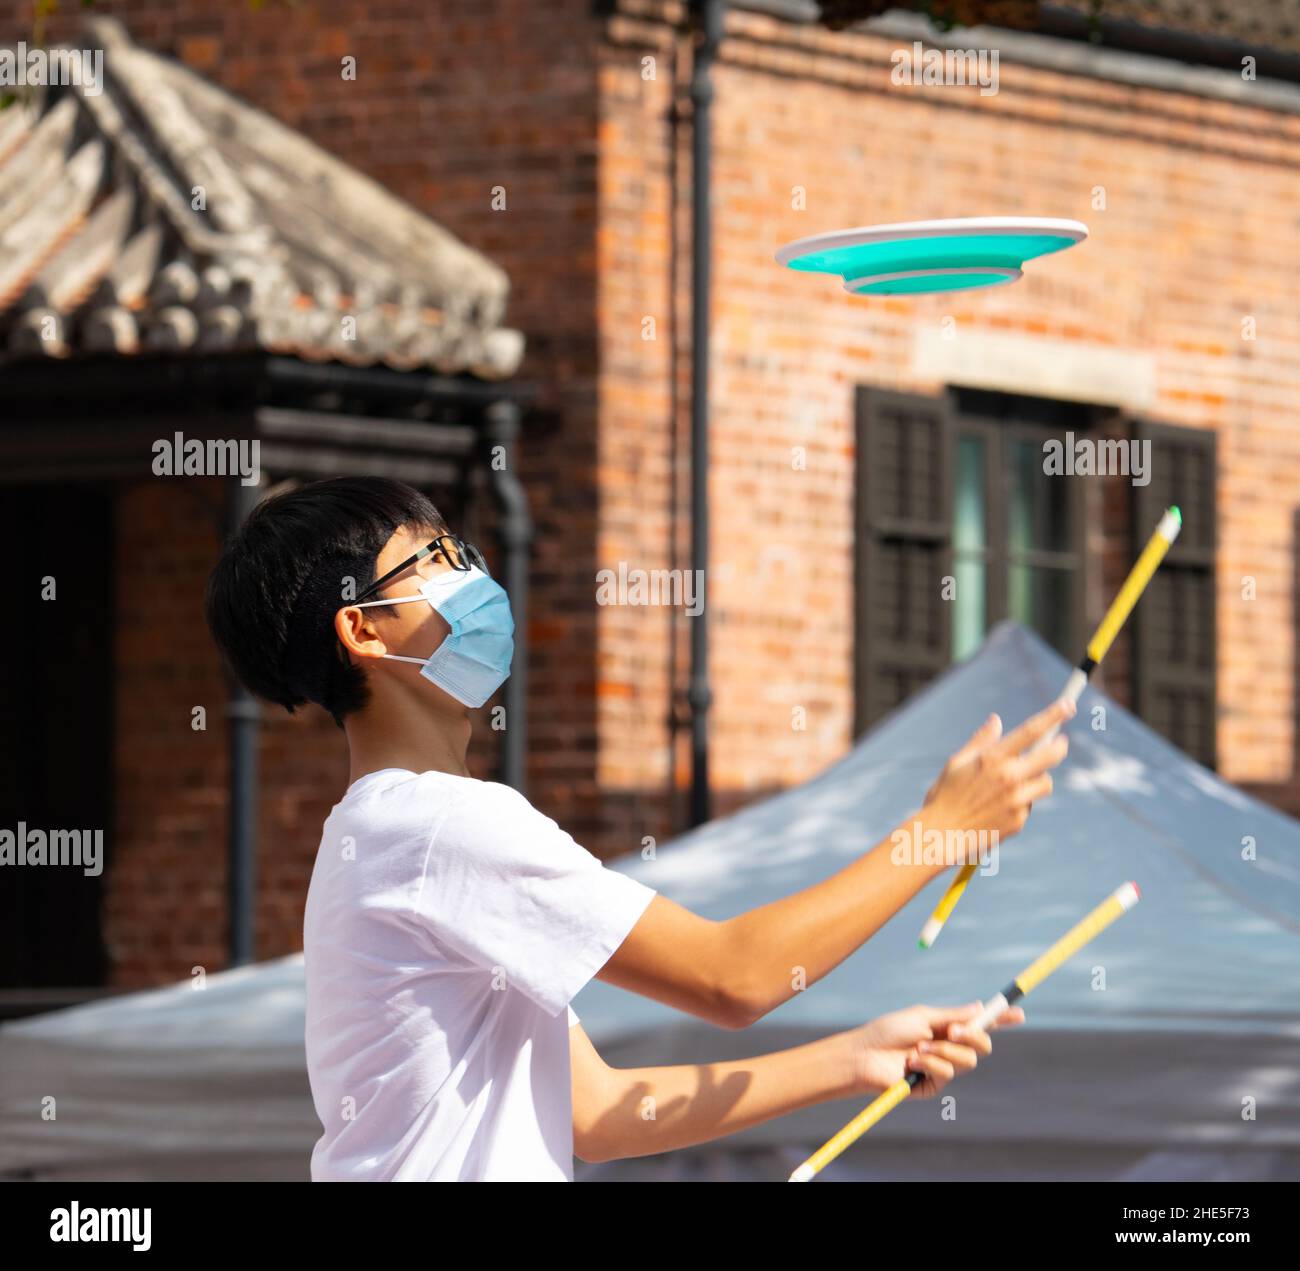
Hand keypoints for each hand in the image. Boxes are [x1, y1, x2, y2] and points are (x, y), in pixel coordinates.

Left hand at [841, 1002, 1024, 1097]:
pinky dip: (930, 1064)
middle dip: (973, 1037)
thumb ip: (952, 1016)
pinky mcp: (934, 1086)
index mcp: (947, 1028)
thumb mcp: (922, 1017)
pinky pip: (947, 1073)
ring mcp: (943, 1068)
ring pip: (968, 1061)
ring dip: (943, 1051)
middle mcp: (949, 1048)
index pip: (979, 1025)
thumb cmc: (889, 1031)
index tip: (1018, 1014)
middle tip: (954, 1031)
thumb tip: (980, 1008)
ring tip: (918, 1048)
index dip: (1000, 1021)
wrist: (865, 1054)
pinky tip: (911, 1063)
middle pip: (983, 1045)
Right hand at [918, 697, 1074, 858]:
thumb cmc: (945, 795)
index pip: (1030, 731)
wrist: (941, 834)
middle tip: (1061, 743)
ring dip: (1037, 779)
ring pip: (1044, 783)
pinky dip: (1021, 802)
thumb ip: (981, 741)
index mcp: (992, 758)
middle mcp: (1009, 777)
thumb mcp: (957, 762)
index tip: (1068, 705)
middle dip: (1059, 747)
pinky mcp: (1019, 820)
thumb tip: (996, 720)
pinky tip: (999, 807)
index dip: (1052, 716)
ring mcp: (1016, 800)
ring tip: (1015, 784)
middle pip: (1051, 755)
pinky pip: (1029, 804)